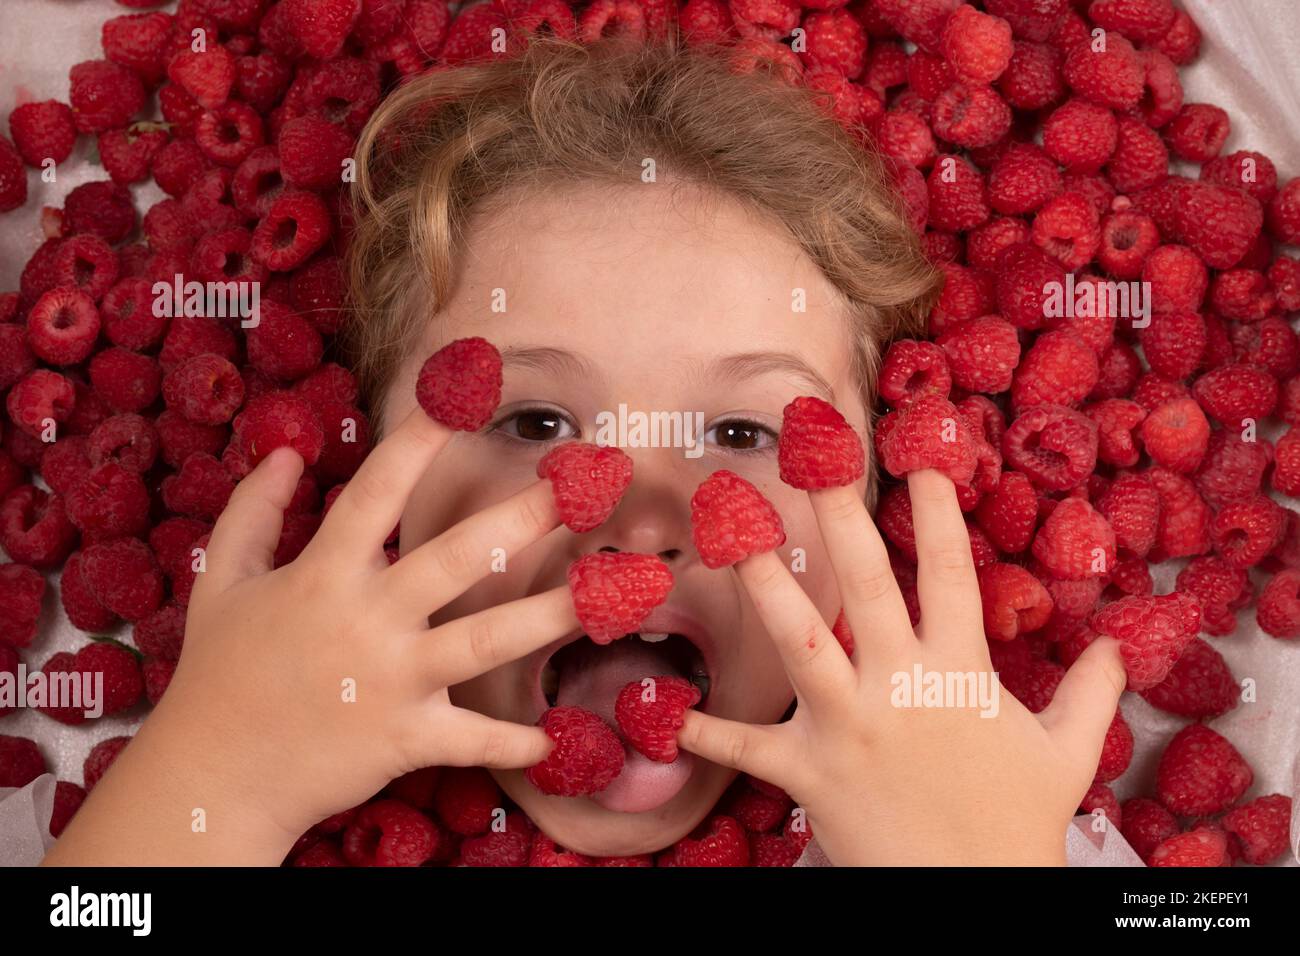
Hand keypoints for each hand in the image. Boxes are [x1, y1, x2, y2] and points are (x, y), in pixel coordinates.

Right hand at [46, 409, 571, 865]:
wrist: (214, 774)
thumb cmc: (220, 674)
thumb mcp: (222, 584)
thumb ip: (251, 512)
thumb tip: (284, 451)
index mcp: (323, 574)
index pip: (375, 492)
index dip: (417, 440)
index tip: (461, 395)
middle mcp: (367, 620)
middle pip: (458, 559)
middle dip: (523, 519)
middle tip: (580, 488)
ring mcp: (393, 680)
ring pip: (487, 641)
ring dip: (552, 615)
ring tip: (608, 593)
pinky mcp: (406, 738)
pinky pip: (472, 739)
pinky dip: (513, 741)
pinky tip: (555, 737)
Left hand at [677, 469, 1126, 865]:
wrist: (971, 897)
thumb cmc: (1014, 825)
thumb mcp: (1067, 757)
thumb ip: (1091, 696)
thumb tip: (1120, 648)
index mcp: (959, 675)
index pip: (952, 576)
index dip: (939, 514)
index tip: (925, 457)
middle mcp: (899, 688)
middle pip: (867, 585)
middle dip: (840, 515)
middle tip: (814, 458)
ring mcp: (848, 727)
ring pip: (800, 643)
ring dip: (764, 589)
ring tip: (729, 538)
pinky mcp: (808, 771)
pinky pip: (748, 746)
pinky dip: (705, 729)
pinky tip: (660, 709)